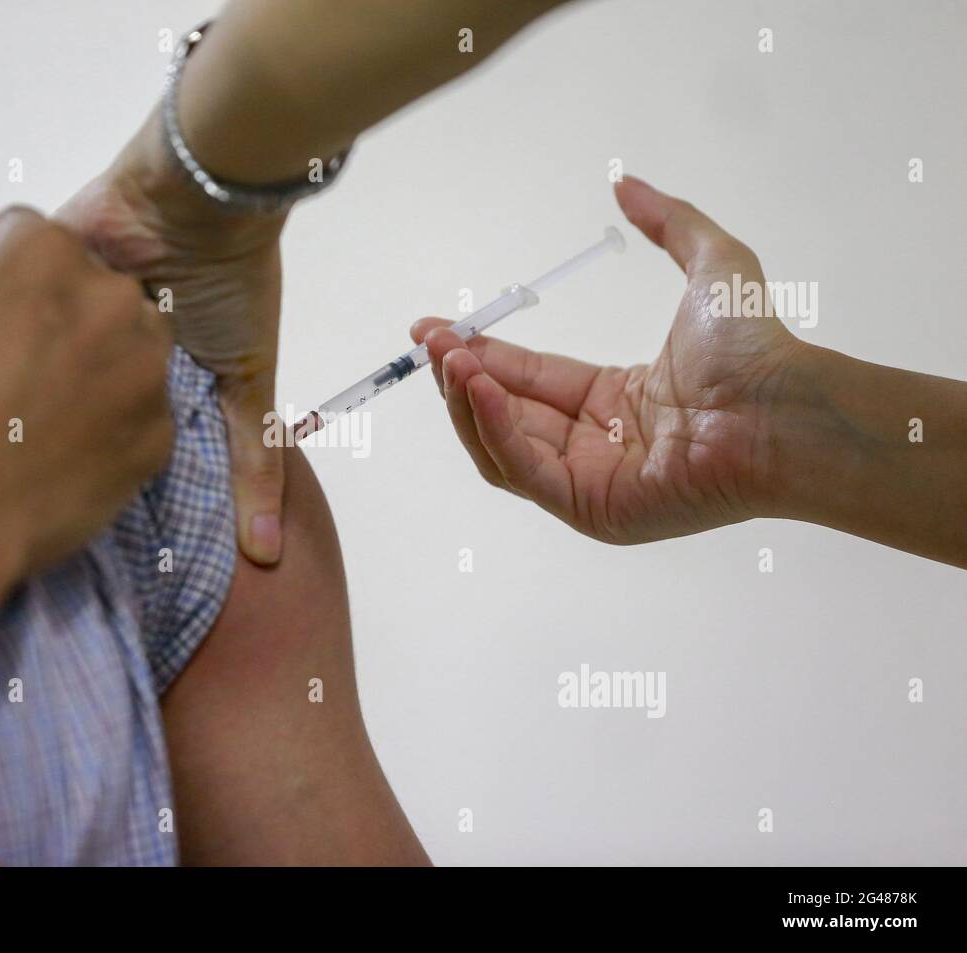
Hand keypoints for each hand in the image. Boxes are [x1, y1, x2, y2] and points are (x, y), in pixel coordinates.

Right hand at [0, 205, 173, 581]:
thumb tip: (2, 305)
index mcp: (44, 252)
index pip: (32, 237)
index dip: (1, 274)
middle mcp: (111, 295)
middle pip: (96, 289)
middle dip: (66, 317)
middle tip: (26, 370)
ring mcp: (147, 366)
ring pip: (135, 346)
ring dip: (105, 365)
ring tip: (55, 415)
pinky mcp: (162, 432)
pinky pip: (144, 411)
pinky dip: (118, 426)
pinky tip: (75, 456)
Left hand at [56, 111, 288, 564]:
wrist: (202, 202)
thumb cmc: (229, 292)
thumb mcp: (249, 383)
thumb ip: (256, 460)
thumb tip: (268, 554)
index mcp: (138, 363)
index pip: (91, 416)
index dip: (65, 449)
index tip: (37, 488)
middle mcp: (94, 328)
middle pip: (40, 380)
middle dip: (16, 410)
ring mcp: (59, 287)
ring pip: (2, 334)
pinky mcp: (30, 247)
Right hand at [411, 177, 806, 543]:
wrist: (780, 407)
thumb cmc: (755, 348)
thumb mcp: (710, 264)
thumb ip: (668, 223)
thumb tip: (625, 185)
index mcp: (613, 401)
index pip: (529, 379)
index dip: (481, 355)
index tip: (436, 329)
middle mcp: (596, 445)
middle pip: (504, 414)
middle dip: (460, 379)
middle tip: (430, 342)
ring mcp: (591, 482)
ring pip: (501, 447)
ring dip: (467, 403)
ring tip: (448, 361)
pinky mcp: (591, 508)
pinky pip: (524, 470)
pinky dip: (492, 429)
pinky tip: (479, 386)